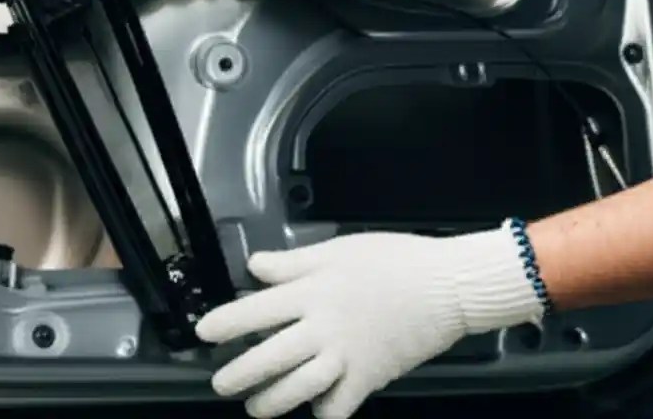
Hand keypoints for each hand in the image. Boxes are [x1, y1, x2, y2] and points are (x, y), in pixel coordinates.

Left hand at [197, 226, 542, 418]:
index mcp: (313, 292)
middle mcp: (324, 327)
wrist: (448, 285)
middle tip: (221, 384)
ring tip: (255, 407)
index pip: (257, 310)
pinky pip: (339, 405)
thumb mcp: (337, 250)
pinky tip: (313, 413)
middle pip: (270, 357)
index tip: (204, 334)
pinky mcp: (371, 376)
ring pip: (298, 388)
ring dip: (272, 402)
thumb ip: (292, 263)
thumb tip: (254, 266)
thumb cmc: (395, 261)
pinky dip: (323, 413)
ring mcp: (347, 355)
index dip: (226, 324)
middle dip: (240, 375)